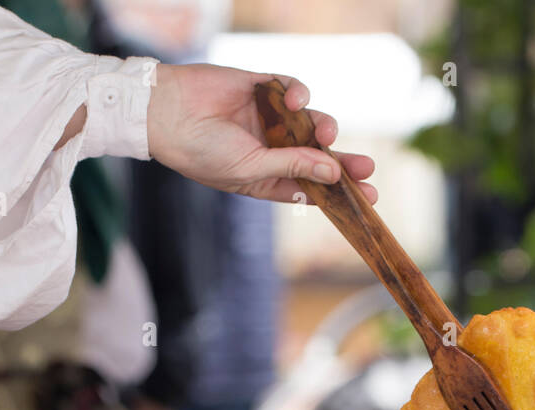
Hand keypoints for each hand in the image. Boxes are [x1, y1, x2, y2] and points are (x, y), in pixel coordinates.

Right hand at [146, 63, 376, 204]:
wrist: (166, 113)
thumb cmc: (201, 151)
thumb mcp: (250, 169)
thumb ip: (292, 167)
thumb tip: (333, 173)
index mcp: (264, 177)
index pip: (309, 186)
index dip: (337, 191)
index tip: (368, 196)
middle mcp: (270, 148)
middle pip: (317, 155)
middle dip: (343, 161)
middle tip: (366, 167)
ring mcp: (267, 117)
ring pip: (310, 123)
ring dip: (323, 127)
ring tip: (325, 132)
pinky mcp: (262, 88)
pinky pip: (291, 90)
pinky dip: (299, 94)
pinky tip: (295, 100)